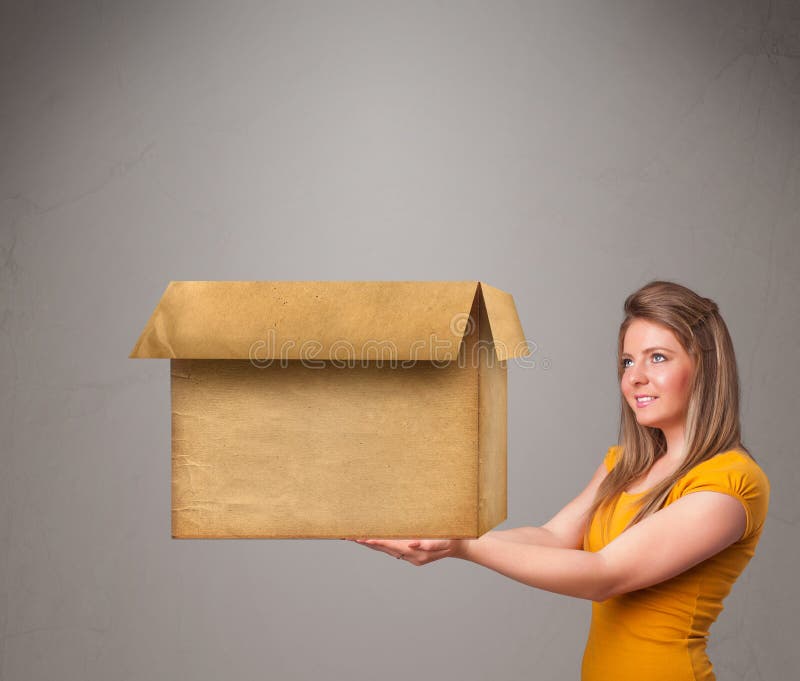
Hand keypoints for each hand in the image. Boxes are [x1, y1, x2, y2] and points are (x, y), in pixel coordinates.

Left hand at [345, 537, 464, 565]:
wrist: (461, 547)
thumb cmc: (453, 540)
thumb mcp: (443, 540)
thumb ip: (428, 543)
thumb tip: (411, 544)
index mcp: (415, 552)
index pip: (390, 546)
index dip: (375, 541)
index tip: (361, 538)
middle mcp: (409, 555)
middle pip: (383, 549)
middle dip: (367, 542)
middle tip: (349, 536)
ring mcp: (410, 555)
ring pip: (386, 549)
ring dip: (371, 544)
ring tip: (356, 537)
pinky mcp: (412, 552)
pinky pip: (392, 549)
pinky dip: (381, 544)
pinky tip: (375, 540)